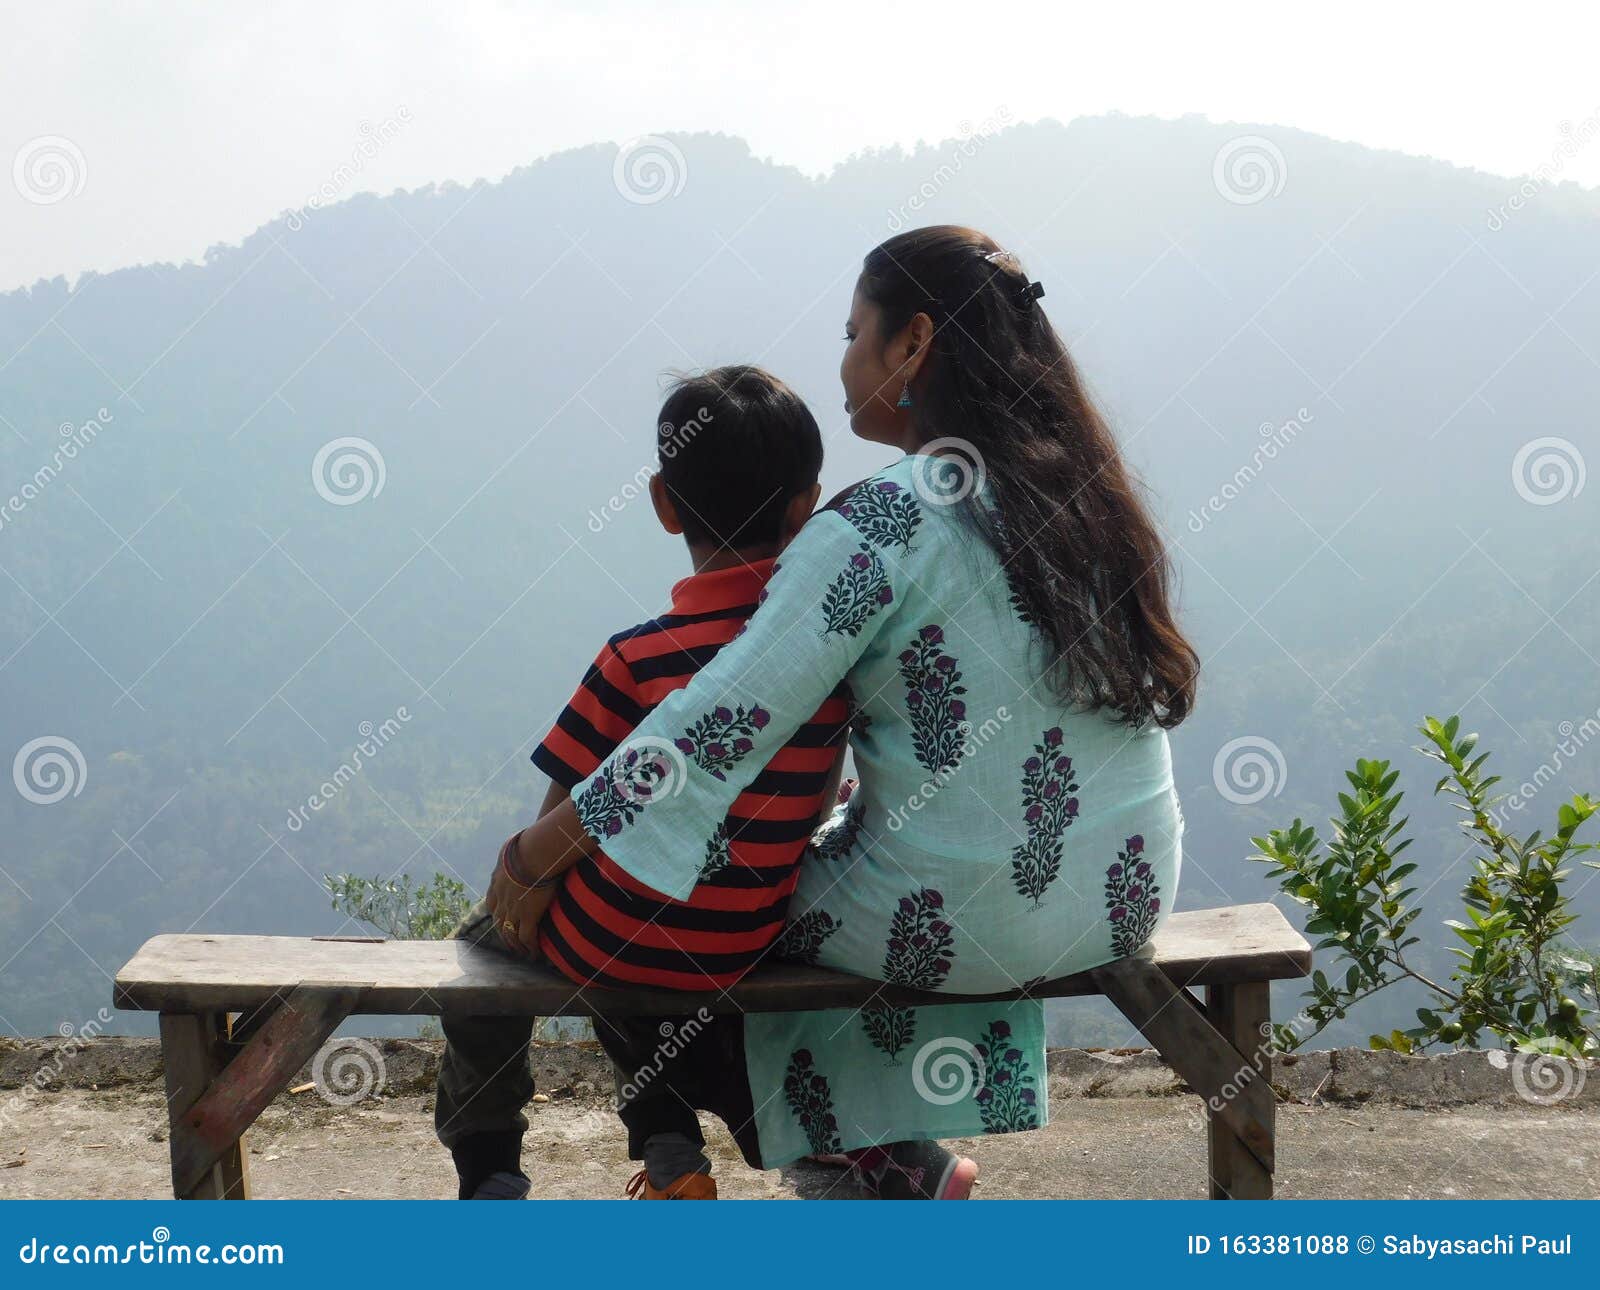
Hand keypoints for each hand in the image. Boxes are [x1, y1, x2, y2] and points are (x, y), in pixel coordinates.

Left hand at [485, 833, 557, 959]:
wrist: (535, 853)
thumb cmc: (528, 844)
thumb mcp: (513, 845)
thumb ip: (513, 849)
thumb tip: (518, 842)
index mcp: (498, 882)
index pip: (492, 903)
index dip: (496, 912)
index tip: (500, 918)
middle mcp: (502, 899)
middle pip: (499, 922)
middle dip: (503, 934)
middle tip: (510, 943)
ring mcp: (514, 910)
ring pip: (511, 934)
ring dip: (516, 946)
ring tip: (522, 953)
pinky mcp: (529, 916)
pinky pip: (528, 938)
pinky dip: (531, 948)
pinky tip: (536, 954)